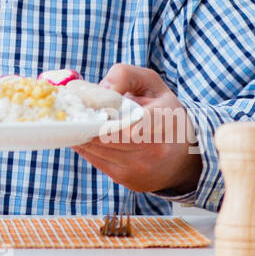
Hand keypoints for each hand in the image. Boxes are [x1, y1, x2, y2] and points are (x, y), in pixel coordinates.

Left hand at [71, 63, 201, 194]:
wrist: (184, 156)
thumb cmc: (164, 112)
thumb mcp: (151, 84)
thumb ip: (126, 75)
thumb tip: (102, 87)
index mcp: (165, 121)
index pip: (138, 121)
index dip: (111, 116)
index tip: (93, 105)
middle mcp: (154, 150)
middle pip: (107, 136)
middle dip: (86, 120)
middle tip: (71, 107)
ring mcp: (139, 168)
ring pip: (96, 148)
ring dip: (81, 133)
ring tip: (75, 118)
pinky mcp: (126, 180)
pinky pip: (94, 159)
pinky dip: (85, 145)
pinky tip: (84, 133)